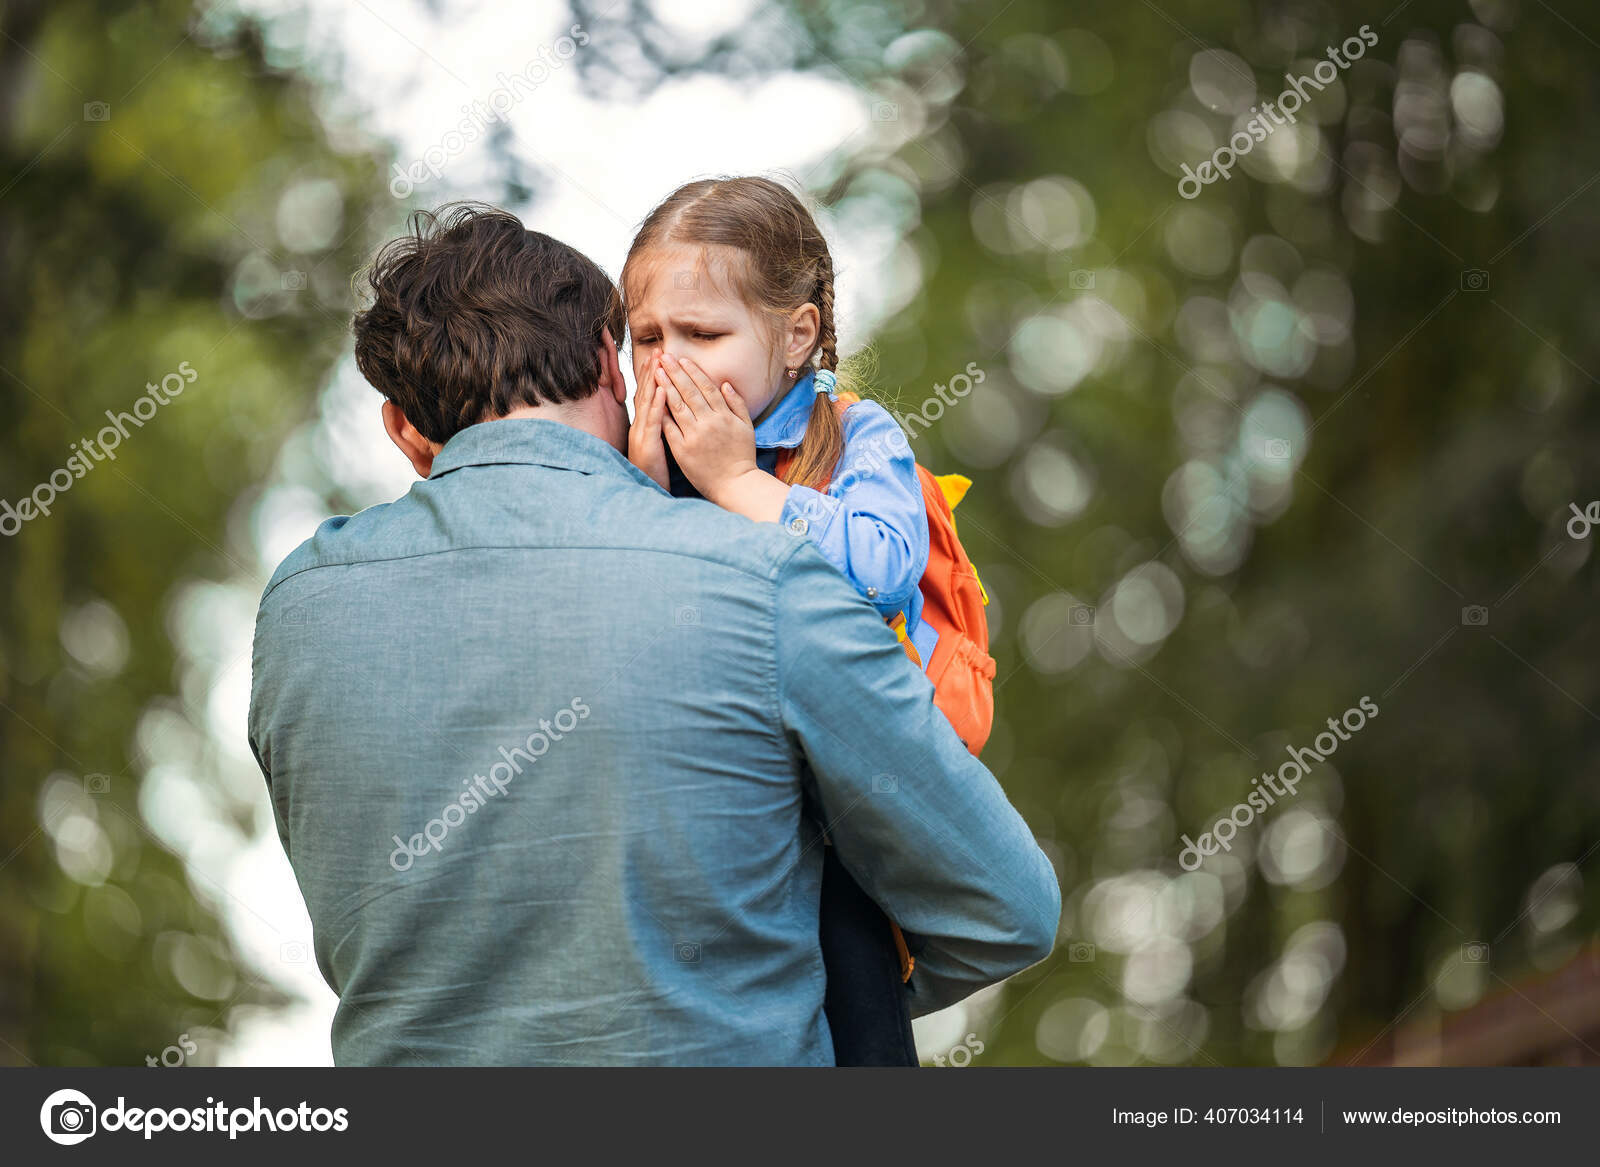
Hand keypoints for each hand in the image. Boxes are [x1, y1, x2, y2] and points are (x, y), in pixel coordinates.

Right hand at [627, 355, 669, 489]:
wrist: (647, 494)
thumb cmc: (655, 472)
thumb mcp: (658, 446)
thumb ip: (661, 428)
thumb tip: (669, 412)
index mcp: (645, 426)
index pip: (649, 396)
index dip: (654, 376)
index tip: (660, 357)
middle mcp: (640, 427)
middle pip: (646, 394)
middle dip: (652, 371)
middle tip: (659, 350)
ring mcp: (642, 435)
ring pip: (647, 403)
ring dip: (653, 381)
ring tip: (658, 361)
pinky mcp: (647, 446)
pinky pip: (653, 423)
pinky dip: (658, 405)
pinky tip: (663, 390)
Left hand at [657, 351, 757, 503]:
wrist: (735, 484)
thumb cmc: (742, 455)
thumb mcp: (746, 427)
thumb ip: (737, 404)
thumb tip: (725, 384)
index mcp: (724, 416)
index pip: (706, 387)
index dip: (693, 371)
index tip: (682, 359)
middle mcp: (709, 423)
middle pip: (689, 392)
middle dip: (675, 372)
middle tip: (664, 357)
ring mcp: (694, 436)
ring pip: (677, 406)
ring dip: (665, 386)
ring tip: (656, 371)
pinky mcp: (683, 450)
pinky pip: (669, 427)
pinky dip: (661, 412)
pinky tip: (653, 399)